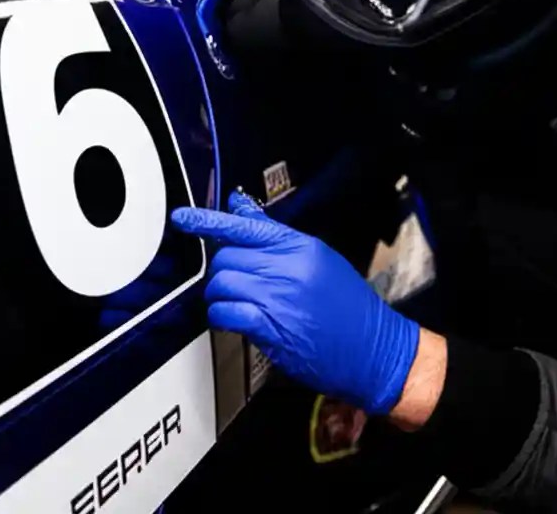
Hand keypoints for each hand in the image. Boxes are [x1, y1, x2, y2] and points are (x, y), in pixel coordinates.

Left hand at [170, 191, 420, 413]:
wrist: (374, 350)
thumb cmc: (347, 308)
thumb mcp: (317, 260)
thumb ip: (273, 235)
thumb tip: (238, 206)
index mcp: (300, 246)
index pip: (244, 226)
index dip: (207, 220)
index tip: (182, 218)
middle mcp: (288, 267)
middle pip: (226, 257)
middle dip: (221, 271)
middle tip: (233, 284)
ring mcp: (279, 297)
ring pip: (221, 284)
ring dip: (219, 296)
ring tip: (235, 304)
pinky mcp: (271, 327)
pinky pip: (225, 312)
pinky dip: (221, 316)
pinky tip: (232, 320)